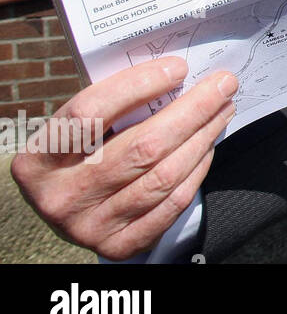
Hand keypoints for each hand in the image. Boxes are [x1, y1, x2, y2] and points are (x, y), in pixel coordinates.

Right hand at [10, 57, 236, 260]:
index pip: (90, 113)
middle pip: (142, 147)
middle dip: (192, 110)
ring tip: (222, 111)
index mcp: (37, 160)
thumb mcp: (77, 132)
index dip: (138, 86)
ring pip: (164, 175)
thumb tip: (177, 73)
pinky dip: (197, 169)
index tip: (178, 68)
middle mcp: (60, 196)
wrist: (70, 212)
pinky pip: (172, 203)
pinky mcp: (119, 245)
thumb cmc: (80, 156)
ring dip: (203, 137)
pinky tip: (207, 146)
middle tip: (222, 85)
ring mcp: (89, 226)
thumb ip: (113, 105)